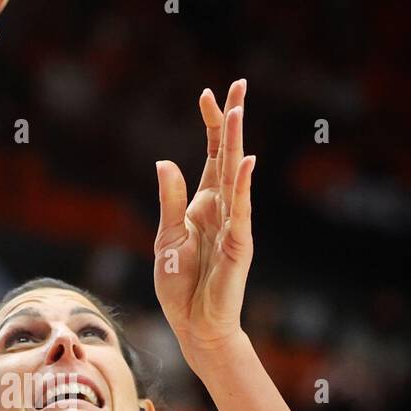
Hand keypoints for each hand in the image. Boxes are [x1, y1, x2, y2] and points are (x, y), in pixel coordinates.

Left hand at [153, 79, 255, 363]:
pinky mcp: (238, 244)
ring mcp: (234, 224)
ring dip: (236, 142)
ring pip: (235, 175)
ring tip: (237, 110)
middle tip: (237, 84)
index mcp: (204, 204)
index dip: (210, 125)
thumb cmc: (181, 285)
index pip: (211, 156)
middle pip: (228, 155)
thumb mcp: (166, 238)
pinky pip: (240, 209)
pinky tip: (246, 161)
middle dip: (231, 120)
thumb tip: (165, 162)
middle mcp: (223, 207)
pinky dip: (242, 185)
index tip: (206, 93)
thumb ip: (169, 201)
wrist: (195, 325)